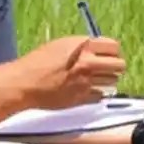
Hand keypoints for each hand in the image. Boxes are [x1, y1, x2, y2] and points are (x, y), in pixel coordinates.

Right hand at [11, 35, 125, 110]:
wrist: (24, 83)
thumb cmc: (38, 62)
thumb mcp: (61, 45)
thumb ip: (82, 46)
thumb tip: (98, 50)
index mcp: (83, 46)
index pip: (113, 46)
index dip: (112, 51)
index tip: (109, 54)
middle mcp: (88, 63)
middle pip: (119, 65)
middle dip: (115, 66)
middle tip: (108, 68)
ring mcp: (86, 82)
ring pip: (113, 81)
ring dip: (108, 80)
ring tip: (97, 80)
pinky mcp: (82, 98)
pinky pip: (102, 96)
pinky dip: (98, 94)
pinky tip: (89, 90)